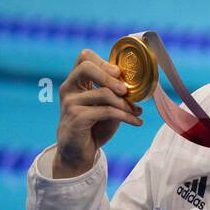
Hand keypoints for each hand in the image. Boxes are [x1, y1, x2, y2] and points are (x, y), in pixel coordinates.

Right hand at [52, 49, 143, 178]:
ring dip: (126, 104)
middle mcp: (69, 89)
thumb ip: (116, 93)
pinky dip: (126, 116)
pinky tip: (137, 122)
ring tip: (136, 112)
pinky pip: (107, 111)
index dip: (104, 61)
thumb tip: (141, 85)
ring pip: (103, 93)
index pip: (84, 58)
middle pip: (86, 68)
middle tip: (126, 90)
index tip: (120, 73)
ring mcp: (70, 103)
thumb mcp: (107, 105)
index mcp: (75, 81)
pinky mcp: (76, 118)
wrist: (78, 152)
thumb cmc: (94, 125)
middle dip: (111, 77)